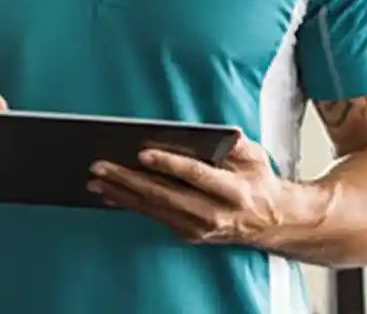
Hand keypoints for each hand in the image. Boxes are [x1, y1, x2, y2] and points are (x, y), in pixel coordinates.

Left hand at [88, 136, 292, 246]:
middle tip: (101, 165)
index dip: (168, 164)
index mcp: (234, 191)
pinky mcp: (188, 234)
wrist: (271, 222)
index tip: (142, 153)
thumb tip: (219, 132)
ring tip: (95, 179)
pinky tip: (109, 193)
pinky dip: (129, 205)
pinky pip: (154, 217)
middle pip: (165, 195)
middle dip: (129, 179)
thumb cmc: (258, 182)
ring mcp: (199, 228)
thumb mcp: (256, 156)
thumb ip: (237, 143)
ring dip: (120, 194)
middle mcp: (214, 213)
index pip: (196, 175)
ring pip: (154, 209)